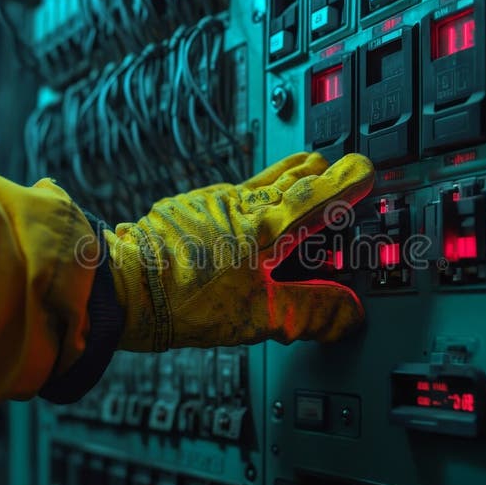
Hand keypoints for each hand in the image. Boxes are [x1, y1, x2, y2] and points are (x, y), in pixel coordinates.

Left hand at [104, 152, 374, 350]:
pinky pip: (229, 195)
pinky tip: (241, 228)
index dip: (352, 179)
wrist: (119, 287)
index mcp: (270, 223)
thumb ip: (311, 311)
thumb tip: (348, 315)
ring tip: (294, 199)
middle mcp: (242, 201)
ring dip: (284, 185)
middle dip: (321, 173)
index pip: (325, 187)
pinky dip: (248, 204)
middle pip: (296, 169)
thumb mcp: (261, 316)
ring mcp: (211, 200)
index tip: (366, 173)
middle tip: (334, 183)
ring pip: (262, 179)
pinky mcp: (185, 207)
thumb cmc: (184, 299)